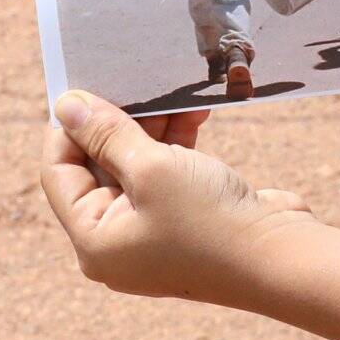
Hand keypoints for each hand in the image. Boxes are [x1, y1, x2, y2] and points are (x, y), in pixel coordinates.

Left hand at [40, 91, 315, 303]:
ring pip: (135, 166)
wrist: (281, 259)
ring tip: (171, 92)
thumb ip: (106, 133)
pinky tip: (195, 112)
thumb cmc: (209, 220)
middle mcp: (116, 242)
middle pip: (97, 168)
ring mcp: (152, 234)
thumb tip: (65, 104)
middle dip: (118, 121)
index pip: (58, 172)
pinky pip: (166, 175)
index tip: (87, 83)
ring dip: (152, 127)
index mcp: (94, 240)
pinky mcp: (185, 222)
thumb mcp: (151, 167)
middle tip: (132, 80)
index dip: (68, 126)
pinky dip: (176, 144)